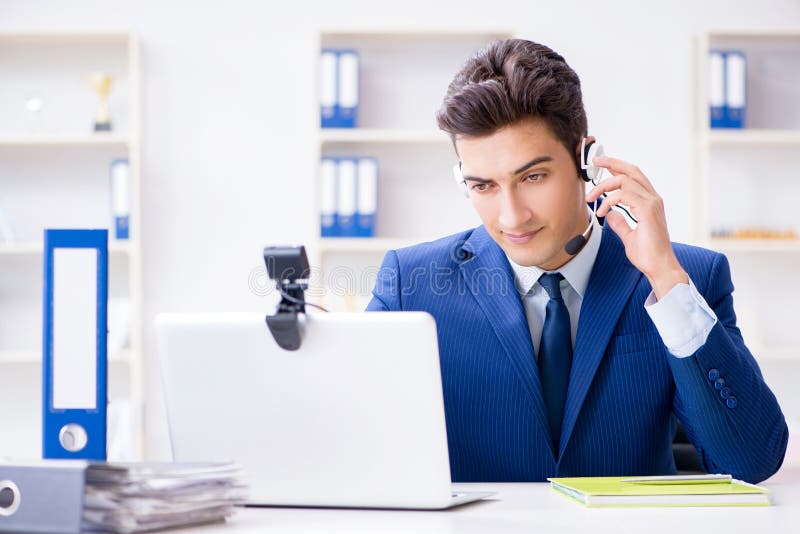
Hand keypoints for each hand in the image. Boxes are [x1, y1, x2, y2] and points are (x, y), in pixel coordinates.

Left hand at [586, 156, 687, 299]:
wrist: (659, 266)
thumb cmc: (649, 254)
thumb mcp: (629, 236)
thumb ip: (621, 223)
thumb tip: (612, 214)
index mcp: (650, 202)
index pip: (634, 176)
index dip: (617, 166)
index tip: (601, 164)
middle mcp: (653, 199)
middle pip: (631, 171)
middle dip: (611, 163)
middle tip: (594, 162)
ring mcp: (651, 203)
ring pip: (624, 181)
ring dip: (603, 187)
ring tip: (591, 198)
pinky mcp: (647, 210)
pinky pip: (622, 195)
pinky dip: (608, 201)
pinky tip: (602, 211)